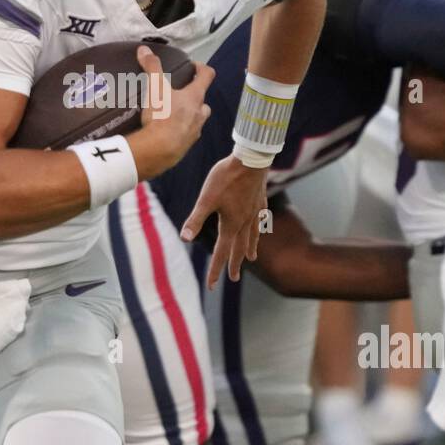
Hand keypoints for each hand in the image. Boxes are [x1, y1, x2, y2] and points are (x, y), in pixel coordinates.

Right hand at [126, 46, 212, 176]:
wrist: (160, 150)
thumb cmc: (162, 116)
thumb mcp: (155, 87)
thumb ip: (151, 67)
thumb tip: (144, 50)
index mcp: (195, 97)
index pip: (207, 76)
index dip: (202, 68)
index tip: (194, 66)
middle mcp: (199, 114)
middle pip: (202, 101)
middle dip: (194, 96)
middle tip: (180, 94)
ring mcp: (194, 131)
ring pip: (196, 120)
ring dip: (187, 115)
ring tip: (170, 114)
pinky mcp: (185, 146)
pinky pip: (185, 136)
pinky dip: (178, 132)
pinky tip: (164, 132)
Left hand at [180, 154, 267, 288]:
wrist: (251, 158)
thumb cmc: (226, 177)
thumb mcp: (206, 198)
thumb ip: (196, 219)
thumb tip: (184, 239)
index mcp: (230, 224)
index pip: (221, 253)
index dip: (215, 270)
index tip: (212, 286)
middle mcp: (244, 222)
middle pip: (238, 248)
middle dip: (233, 264)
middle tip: (233, 279)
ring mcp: (254, 212)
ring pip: (252, 236)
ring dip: (249, 249)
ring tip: (250, 259)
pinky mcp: (260, 201)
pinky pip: (259, 221)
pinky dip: (258, 231)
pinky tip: (259, 229)